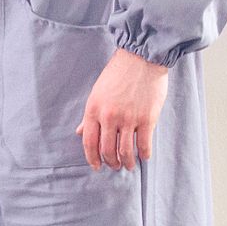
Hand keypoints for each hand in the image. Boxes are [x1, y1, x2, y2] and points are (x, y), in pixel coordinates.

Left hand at [81, 48, 168, 170]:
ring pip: (125, 151)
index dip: (92, 158)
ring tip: (129, 166)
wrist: (141, 58)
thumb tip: (79, 132)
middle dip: (110, 162)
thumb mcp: (96, 93)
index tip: (96, 166)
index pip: (89, 142)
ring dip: (126, 162)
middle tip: (115, 166)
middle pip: (107, 150)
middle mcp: (109, 117)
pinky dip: (143, 154)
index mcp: (93, 110)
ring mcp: (129, 119)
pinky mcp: (147, 118)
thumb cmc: (117, 74)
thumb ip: (89, 116)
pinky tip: (144, 157)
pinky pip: (144, 144)